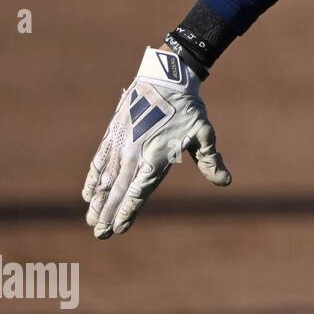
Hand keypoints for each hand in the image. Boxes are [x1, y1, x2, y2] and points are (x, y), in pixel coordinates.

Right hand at [82, 47, 230, 238]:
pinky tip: (88, 194)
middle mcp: (135, 154)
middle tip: (100, 234)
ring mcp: (121, 145)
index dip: (129, 210)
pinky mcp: (112, 136)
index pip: (140, 191)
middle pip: (118, 190)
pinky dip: (93, 178)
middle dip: (109, 213)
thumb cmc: (188, 109)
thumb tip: (225, 182)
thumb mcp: (204, 134)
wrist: (164, 79)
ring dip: (97, 202)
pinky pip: (99, 162)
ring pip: (105, 179)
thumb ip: (211, 160)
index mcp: (158, 157)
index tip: (119, 228)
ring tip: (91, 220)